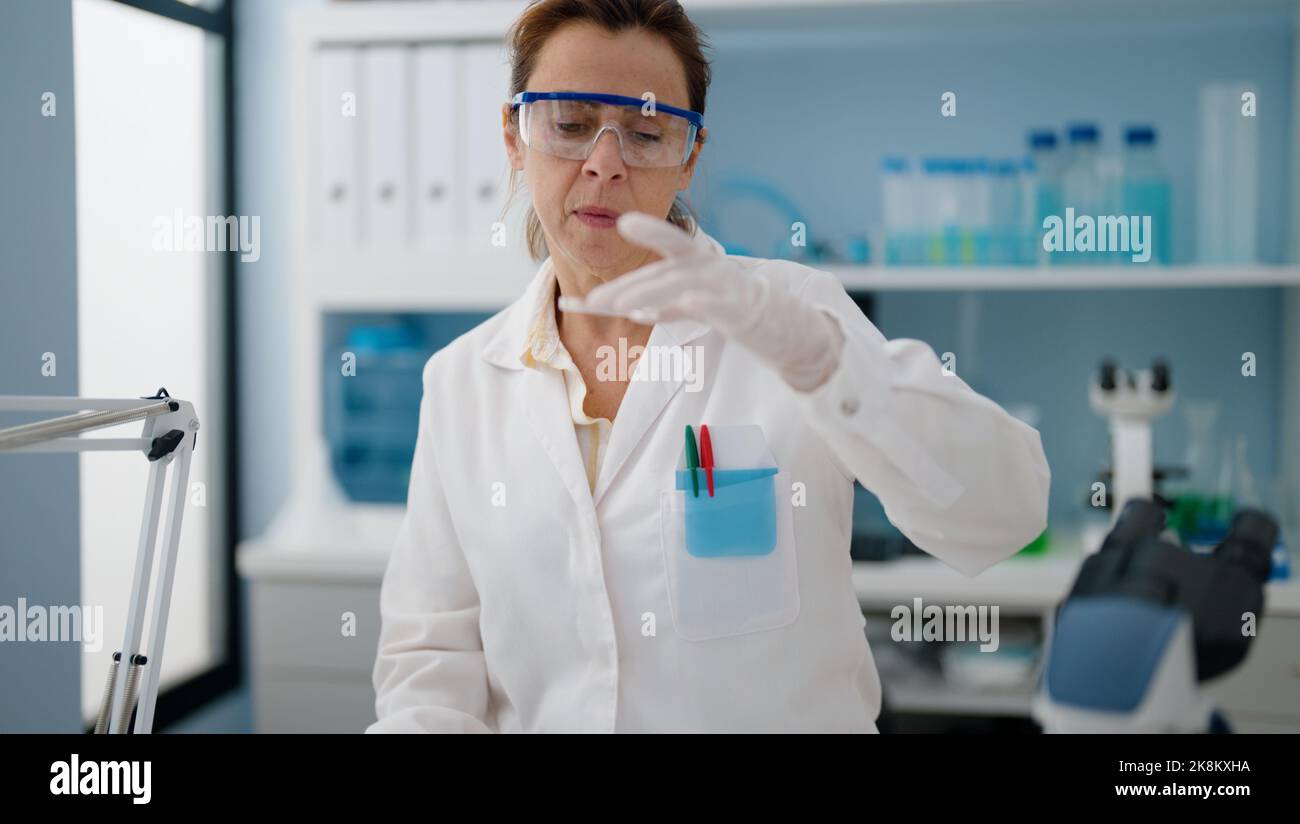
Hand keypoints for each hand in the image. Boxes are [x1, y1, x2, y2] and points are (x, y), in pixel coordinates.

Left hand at [566, 211, 764, 333]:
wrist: (786, 330)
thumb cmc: (737, 313)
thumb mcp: (700, 306)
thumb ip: (671, 306)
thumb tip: (638, 313)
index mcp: (703, 261)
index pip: (672, 241)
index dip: (650, 229)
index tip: (623, 222)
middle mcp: (713, 267)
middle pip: (664, 272)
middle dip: (626, 288)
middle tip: (593, 301)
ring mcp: (725, 286)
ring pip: (678, 285)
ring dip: (645, 294)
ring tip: (618, 306)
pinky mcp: (738, 310)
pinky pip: (709, 306)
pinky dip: (689, 304)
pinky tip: (664, 309)